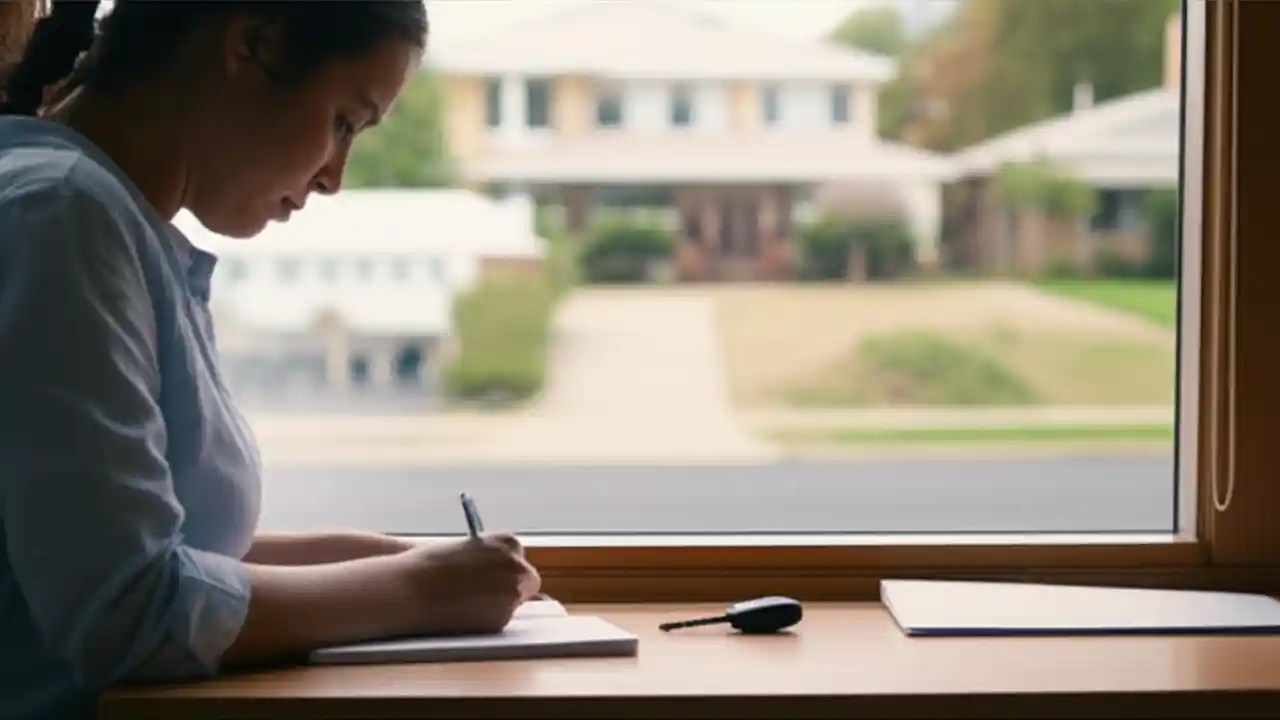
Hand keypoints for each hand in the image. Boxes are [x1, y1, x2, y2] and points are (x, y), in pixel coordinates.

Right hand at [396, 533, 541, 634]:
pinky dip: (487, 618)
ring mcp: (513, 593)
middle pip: (527, 579)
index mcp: (509, 542)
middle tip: (483, 592)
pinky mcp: (503, 618)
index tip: (488, 573)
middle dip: (511, 586)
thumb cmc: (432, 564)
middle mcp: (517, 566)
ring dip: (498, 603)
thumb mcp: (467, 549)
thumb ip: (489, 559)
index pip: (518, 556)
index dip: (503, 567)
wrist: (411, 588)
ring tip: (464, 601)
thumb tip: (503, 574)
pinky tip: (462, 612)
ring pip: (514, 601)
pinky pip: (500, 618)